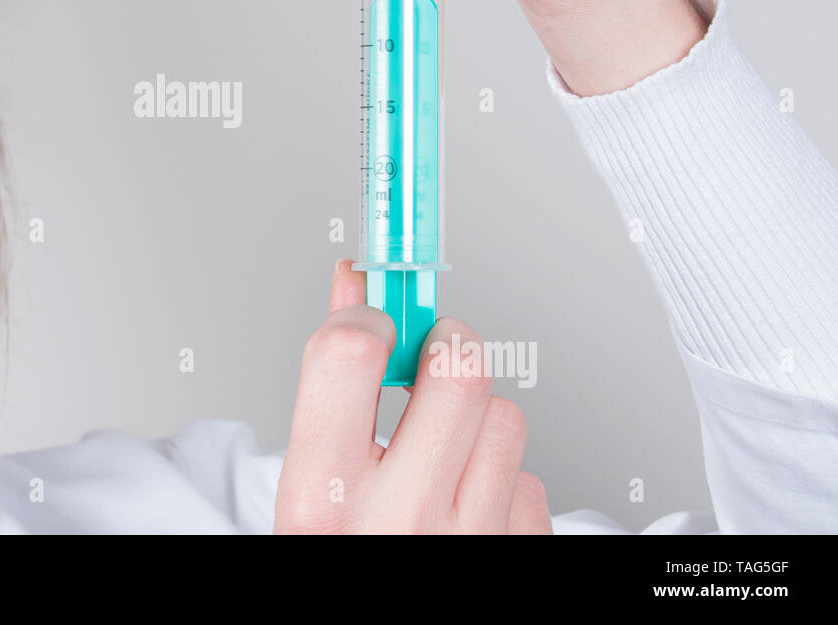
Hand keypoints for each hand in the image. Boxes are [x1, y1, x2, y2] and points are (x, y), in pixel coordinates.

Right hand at [274, 259, 552, 532]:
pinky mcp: (522, 556)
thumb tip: (356, 287)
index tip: (376, 320)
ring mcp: (470, 545)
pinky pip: (531, 478)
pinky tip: (469, 498)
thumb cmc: (342, 552)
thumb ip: (333, 380)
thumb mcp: (311, 479)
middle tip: (428, 359)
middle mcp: (398, 523)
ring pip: (505, 417)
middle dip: (445, 347)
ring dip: (478, 417)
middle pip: (457, 369)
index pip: (349, 354)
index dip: (369, 317)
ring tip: (442, 449)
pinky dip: (503, 476)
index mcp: (321, 498)